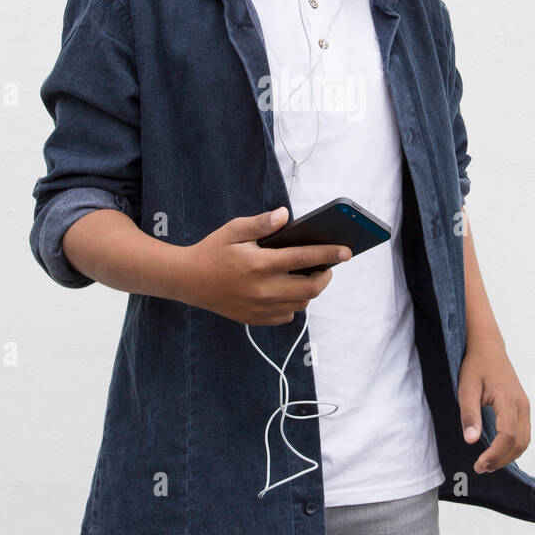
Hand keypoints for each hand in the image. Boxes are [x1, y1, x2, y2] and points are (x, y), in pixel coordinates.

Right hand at [180, 207, 351, 325]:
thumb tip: (286, 215)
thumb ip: (261, 223)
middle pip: (311, 288)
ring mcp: (260, 308)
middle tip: (327, 266)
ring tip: (307, 275)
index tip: (347, 250)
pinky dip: (293, 304)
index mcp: (260, 264)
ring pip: (301, 303)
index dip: (329, 254)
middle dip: (326, 276)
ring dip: (310, 290)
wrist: (188, 281)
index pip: (305, 258)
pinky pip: (287, 315)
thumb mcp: (234, 230)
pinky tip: (286, 290)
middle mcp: (264, 289)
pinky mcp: (255, 319)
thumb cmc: (212, 251)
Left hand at [457, 338, 530, 473]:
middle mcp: (522, 405)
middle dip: (501, 459)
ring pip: (524, 440)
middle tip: (481, 468)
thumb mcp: (466, 389)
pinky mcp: (522, 407)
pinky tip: (497, 451)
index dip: (495, 454)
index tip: (479, 464)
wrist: (488, 347)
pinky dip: (513, 447)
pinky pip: (523, 433)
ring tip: (488, 463)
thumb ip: (470, 415)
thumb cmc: (476, 365)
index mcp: (508, 400)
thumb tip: (471, 441)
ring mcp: (525, 406)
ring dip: (508, 456)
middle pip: (519, 442)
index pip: (508, 436)